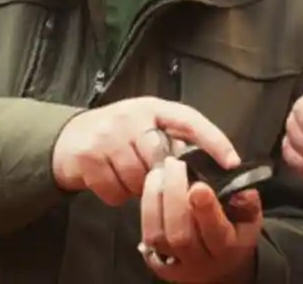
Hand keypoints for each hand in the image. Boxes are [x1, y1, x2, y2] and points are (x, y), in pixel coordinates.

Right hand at [52, 97, 239, 205]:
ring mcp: (107, 134)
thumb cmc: (119, 136)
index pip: (190, 121)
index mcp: (153, 108)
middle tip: (153, 177)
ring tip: (128, 176)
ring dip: (136, 188)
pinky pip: (115, 191)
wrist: (70, 138)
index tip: (232, 162)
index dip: (214, 140)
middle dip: (160, 176)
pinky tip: (111, 181)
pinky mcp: (88, 155)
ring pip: (138, 178)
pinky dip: (116, 195)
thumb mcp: (146, 128)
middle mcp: (131, 116)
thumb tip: (207, 169)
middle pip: (161, 158)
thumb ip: (172, 141)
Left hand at [139, 155, 261, 282]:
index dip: (206, 209)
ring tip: (158, 172)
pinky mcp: (157, 262)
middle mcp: (200, 260)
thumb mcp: (250, 218)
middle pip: (180, 234)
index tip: (198, 185)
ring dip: (153, 200)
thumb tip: (241, 192)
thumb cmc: (235, 234)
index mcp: (227, 247)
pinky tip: (151, 188)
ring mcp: (176, 263)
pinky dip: (145, 210)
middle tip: (173, 164)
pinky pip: (146, 238)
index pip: (215, 231)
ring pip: (157, 236)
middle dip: (173, 196)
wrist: (218, 268)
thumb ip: (248, 202)